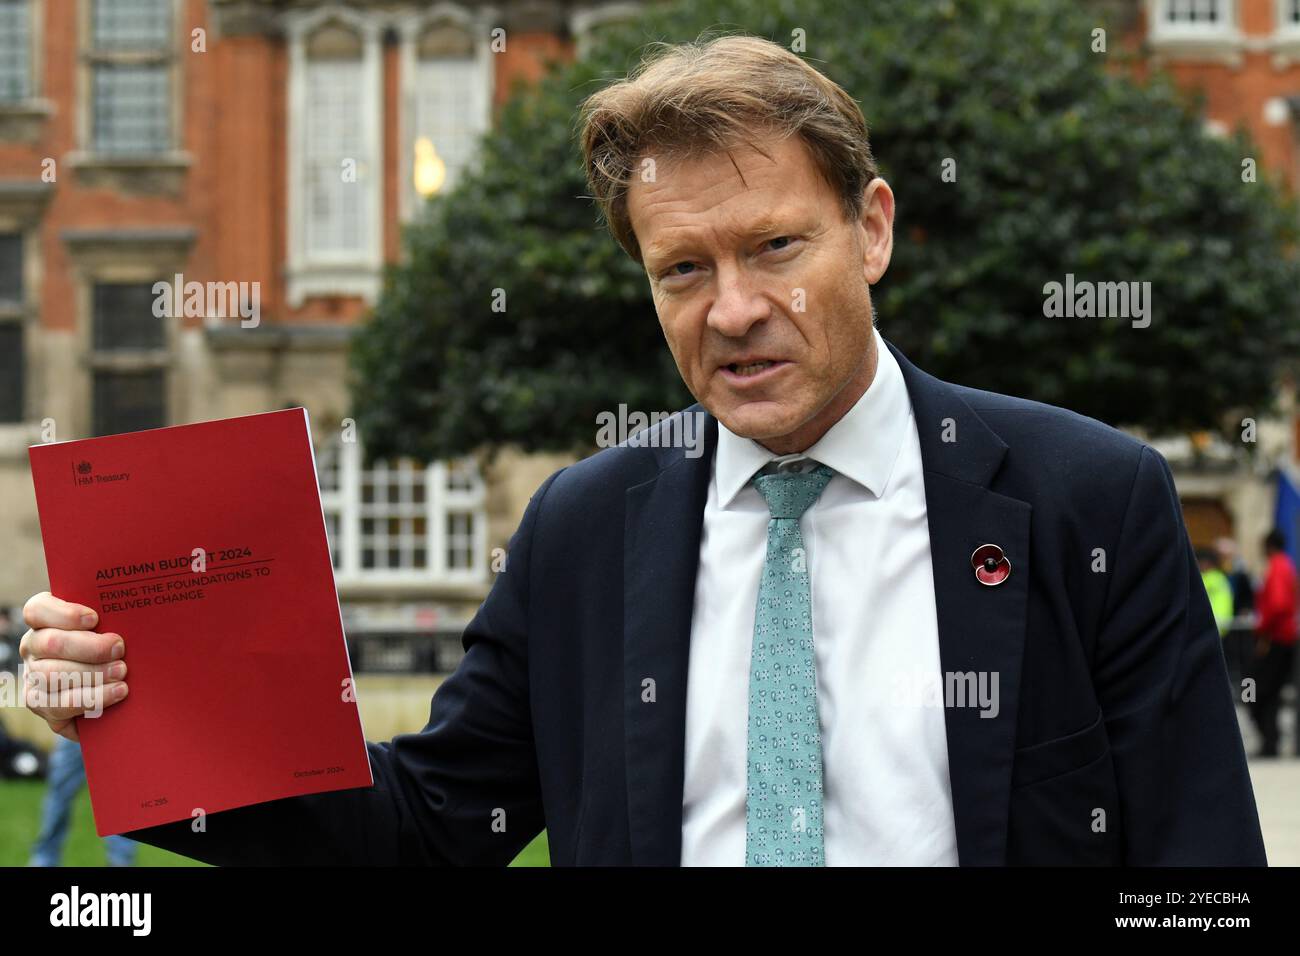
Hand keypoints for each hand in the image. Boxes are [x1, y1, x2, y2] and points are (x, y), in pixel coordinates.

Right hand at [20, 591, 127, 741]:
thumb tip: (139, 603)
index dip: (64, 613)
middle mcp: (32, 646)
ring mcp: (32, 676)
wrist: (100, 687)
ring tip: (121, 672)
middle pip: (50, 643)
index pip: (37, 610)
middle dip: (90, 647)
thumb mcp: (109, 625)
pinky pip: (59, 704)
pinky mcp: (39, 704)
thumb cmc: (110, 644)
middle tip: (119, 649)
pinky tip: (116, 692)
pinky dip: (91, 698)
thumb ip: (113, 616)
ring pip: (53, 675)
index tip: (94, 619)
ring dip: (92, 674)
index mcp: (43, 620)